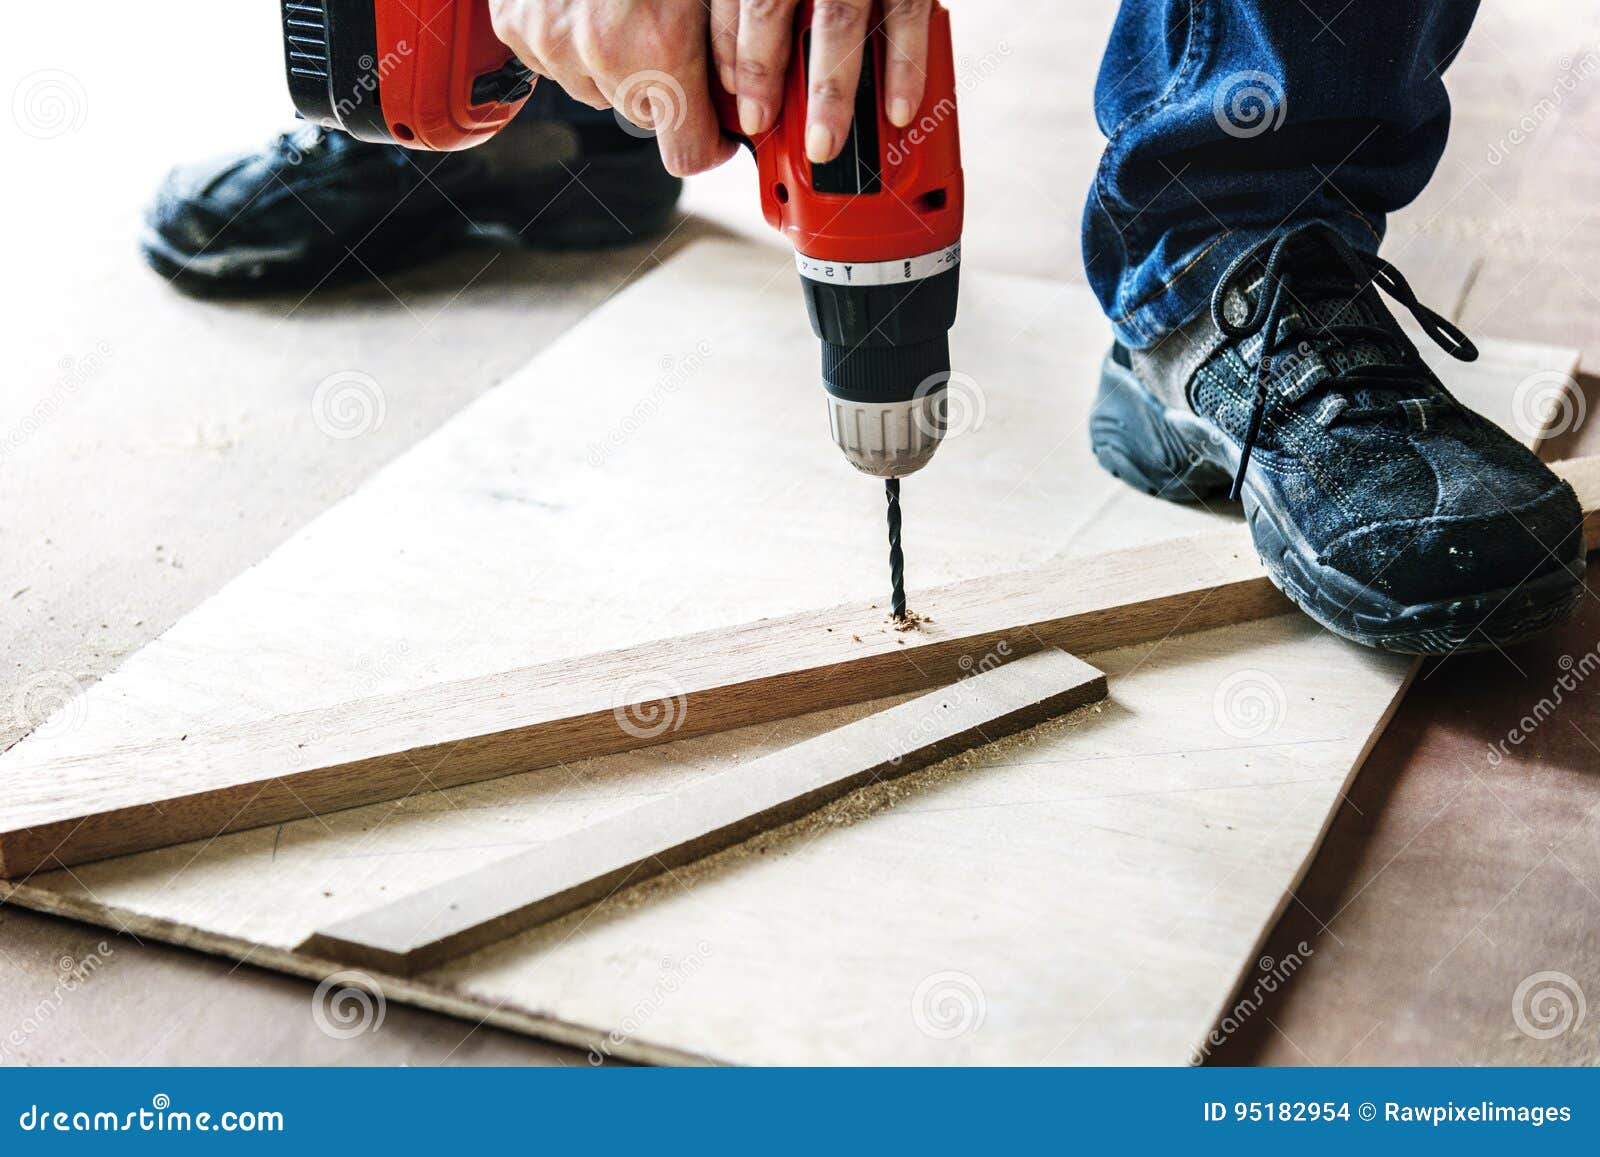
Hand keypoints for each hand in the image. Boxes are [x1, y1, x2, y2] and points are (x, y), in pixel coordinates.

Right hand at [488, 0, 737, 175]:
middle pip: (640, 117)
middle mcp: (599, 54)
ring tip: (622, 6)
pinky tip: (583, 2)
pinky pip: (553, 62)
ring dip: (612, 63)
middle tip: (668, 27)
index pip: (688, 155)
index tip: (717, 132)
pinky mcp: (514, 25)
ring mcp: (548, 41)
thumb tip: (750, 109)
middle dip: (660, 87)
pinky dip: (570, 42)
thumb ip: (737, 50)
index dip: (709, 146)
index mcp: (659, 47)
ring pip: (595, 90)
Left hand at [710, 0, 932, 162]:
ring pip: (838, 21)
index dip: (726, 48)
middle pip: (771, 6)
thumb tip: (744, 71)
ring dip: (829, 89)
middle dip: (762, 71)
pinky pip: (908, 17)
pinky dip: (903, 69)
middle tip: (758, 122)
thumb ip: (772, 5)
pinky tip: (897, 112)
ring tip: (822, 141)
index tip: (729, 92)